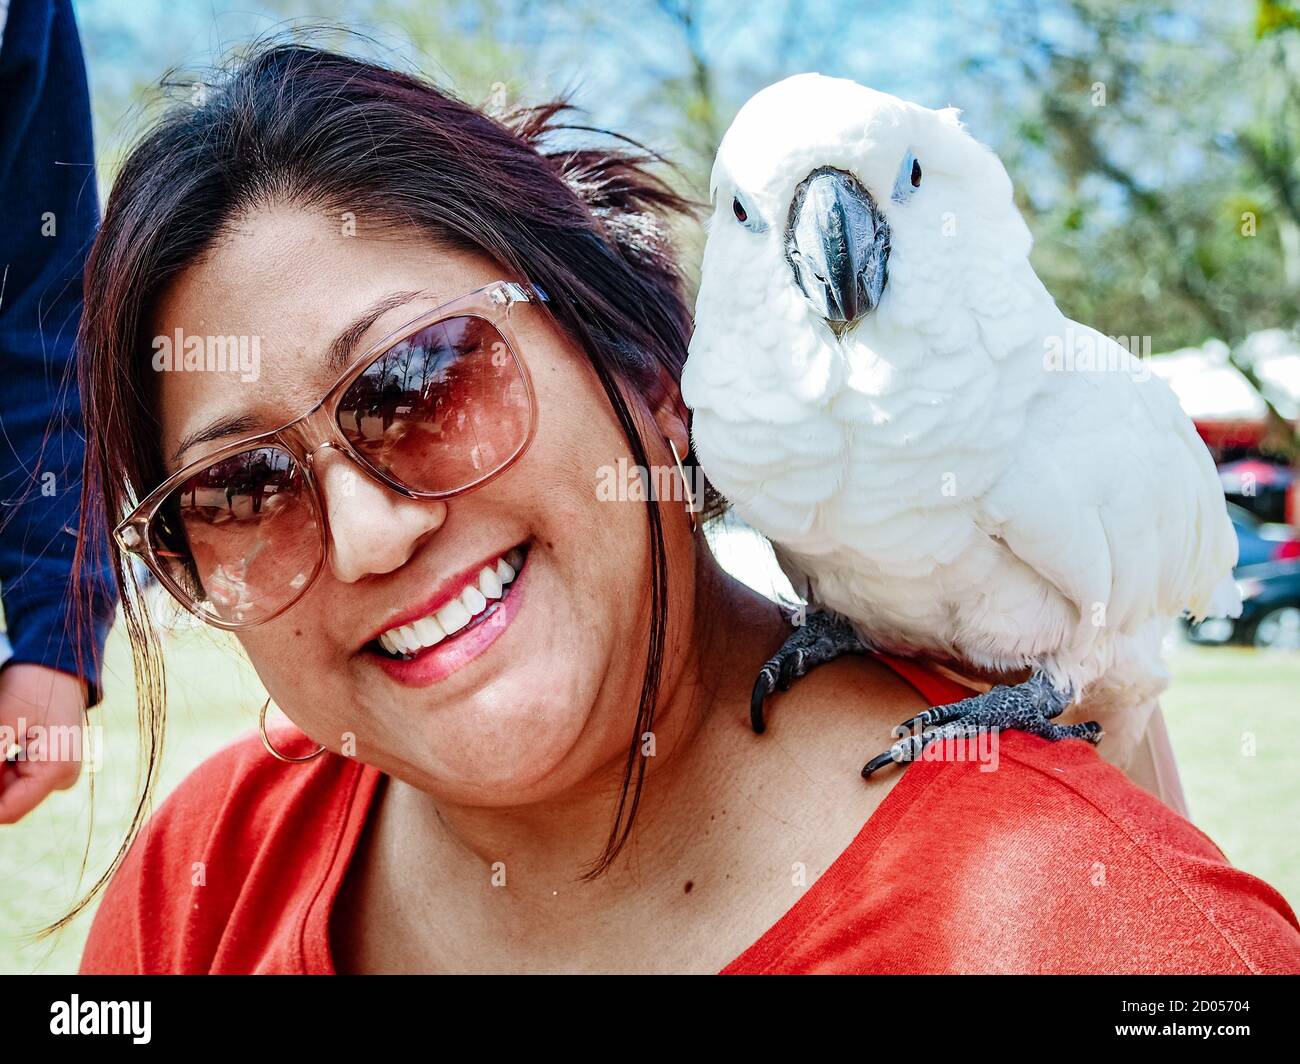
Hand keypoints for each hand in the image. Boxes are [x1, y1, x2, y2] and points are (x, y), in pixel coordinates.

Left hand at [0, 663, 88, 823]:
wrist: (57, 667)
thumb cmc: (32, 687)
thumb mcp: (1, 725)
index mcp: (57, 770)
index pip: (6, 811)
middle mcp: (62, 778)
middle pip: (6, 799)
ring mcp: (58, 773)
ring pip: (7, 790)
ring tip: (2, 734)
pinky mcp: (50, 766)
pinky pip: (15, 778)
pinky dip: (0, 765)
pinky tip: (2, 743)